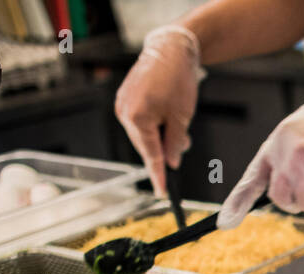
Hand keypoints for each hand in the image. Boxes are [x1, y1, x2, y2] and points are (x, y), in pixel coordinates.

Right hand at [114, 25, 204, 195]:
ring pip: (143, 135)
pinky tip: (165, 114)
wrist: (170, 51)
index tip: (162, 193)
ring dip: (159, 136)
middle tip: (182, 139)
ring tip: (175, 120)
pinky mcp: (124, 99)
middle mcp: (124, 113)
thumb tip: (171, 163)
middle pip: (145, 146)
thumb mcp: (182, 117)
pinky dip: (153, 125)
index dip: (158, 175)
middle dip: (164, 148)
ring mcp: (122, 105)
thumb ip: (175, 143)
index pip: (150, 155)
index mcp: (138, 118)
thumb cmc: (177, 81)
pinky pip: (139, 122)